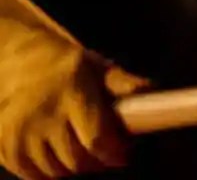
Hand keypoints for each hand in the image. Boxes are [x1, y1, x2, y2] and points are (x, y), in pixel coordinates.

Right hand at [0, 25, 147, 179]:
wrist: (12, 60)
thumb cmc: (63, 65)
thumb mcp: (95, 67)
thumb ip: (122, 83)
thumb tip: (150, 89)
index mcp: (71, 91)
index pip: (97, 139)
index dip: (114, 153)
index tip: (123, 153)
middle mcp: (43, 113)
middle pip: (76, 160)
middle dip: (97, 161)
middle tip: (104, 151)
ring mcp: (19, 131)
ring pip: (55, 171)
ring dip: (73, 167)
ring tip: (81, 149)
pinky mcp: (3, 143)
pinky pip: (31, 175)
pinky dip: (47, 172)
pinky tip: (56, 154)